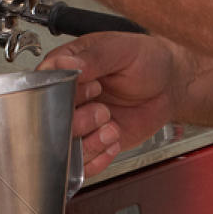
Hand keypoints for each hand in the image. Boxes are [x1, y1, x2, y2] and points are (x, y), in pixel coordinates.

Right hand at [38, 33, 179, 176]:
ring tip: (111, 126)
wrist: (168, 84)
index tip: (91, 87)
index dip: (63, 92)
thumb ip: (93, 57)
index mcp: (66, 67)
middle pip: (50, 120)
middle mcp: (68, 97)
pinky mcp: (94, 143)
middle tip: (102, 109)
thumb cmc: (145, 59)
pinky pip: (82, 164)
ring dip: (89, 142)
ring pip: (64, 146)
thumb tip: (65, 64)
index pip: (44, 85)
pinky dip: (97, 158)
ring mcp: (80, 121)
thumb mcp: (122, 49)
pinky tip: (113, 140)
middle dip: (78, 120)